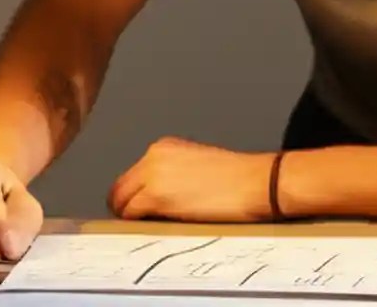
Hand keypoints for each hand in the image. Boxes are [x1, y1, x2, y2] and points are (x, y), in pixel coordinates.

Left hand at [109, 136, 275, 221]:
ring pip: (121, 202)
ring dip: (130, 217)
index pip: (133, 174)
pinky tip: (154, 229)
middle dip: (126, 207)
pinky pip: (131, 214)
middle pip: (120, 187)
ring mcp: (152, 175)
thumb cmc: (239, 178)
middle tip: (139, 223)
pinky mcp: (155, 197)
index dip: (135, 195)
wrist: (256, 182)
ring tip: (149, 228)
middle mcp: (153, 157)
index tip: (142, 209)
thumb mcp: (198, 165)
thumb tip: (161, 196)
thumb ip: (173, 174)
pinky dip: (137, 225)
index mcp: (164, 147)